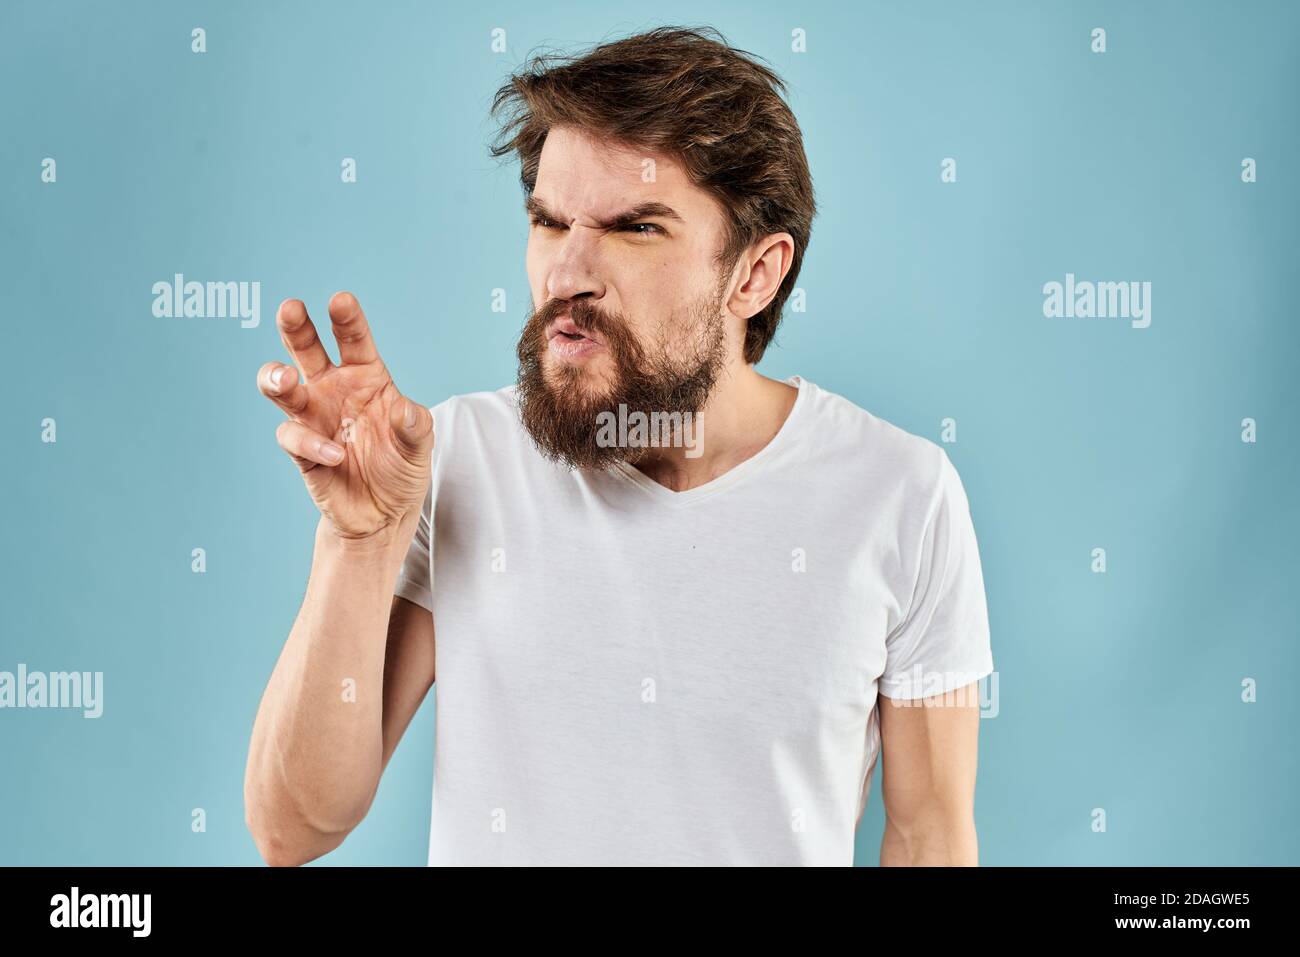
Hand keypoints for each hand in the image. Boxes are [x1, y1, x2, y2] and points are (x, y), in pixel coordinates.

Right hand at [257, 292, 432, 540]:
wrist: (384, 514)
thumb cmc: (402, 468)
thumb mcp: (420, 447)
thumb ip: (415, 427)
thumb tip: (405, 410)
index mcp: (366, 377)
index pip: (354, 341)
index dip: (346, 320)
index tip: (341, 300)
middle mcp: (333, 390)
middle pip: (306, 349)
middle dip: (295, 328)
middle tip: (291, 308)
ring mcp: (313, 417)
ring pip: (282, 387)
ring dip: (276, 378)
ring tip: (286, 378)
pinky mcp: (301, 449)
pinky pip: (292, 435)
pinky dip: (310, 441)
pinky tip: (336, 454)